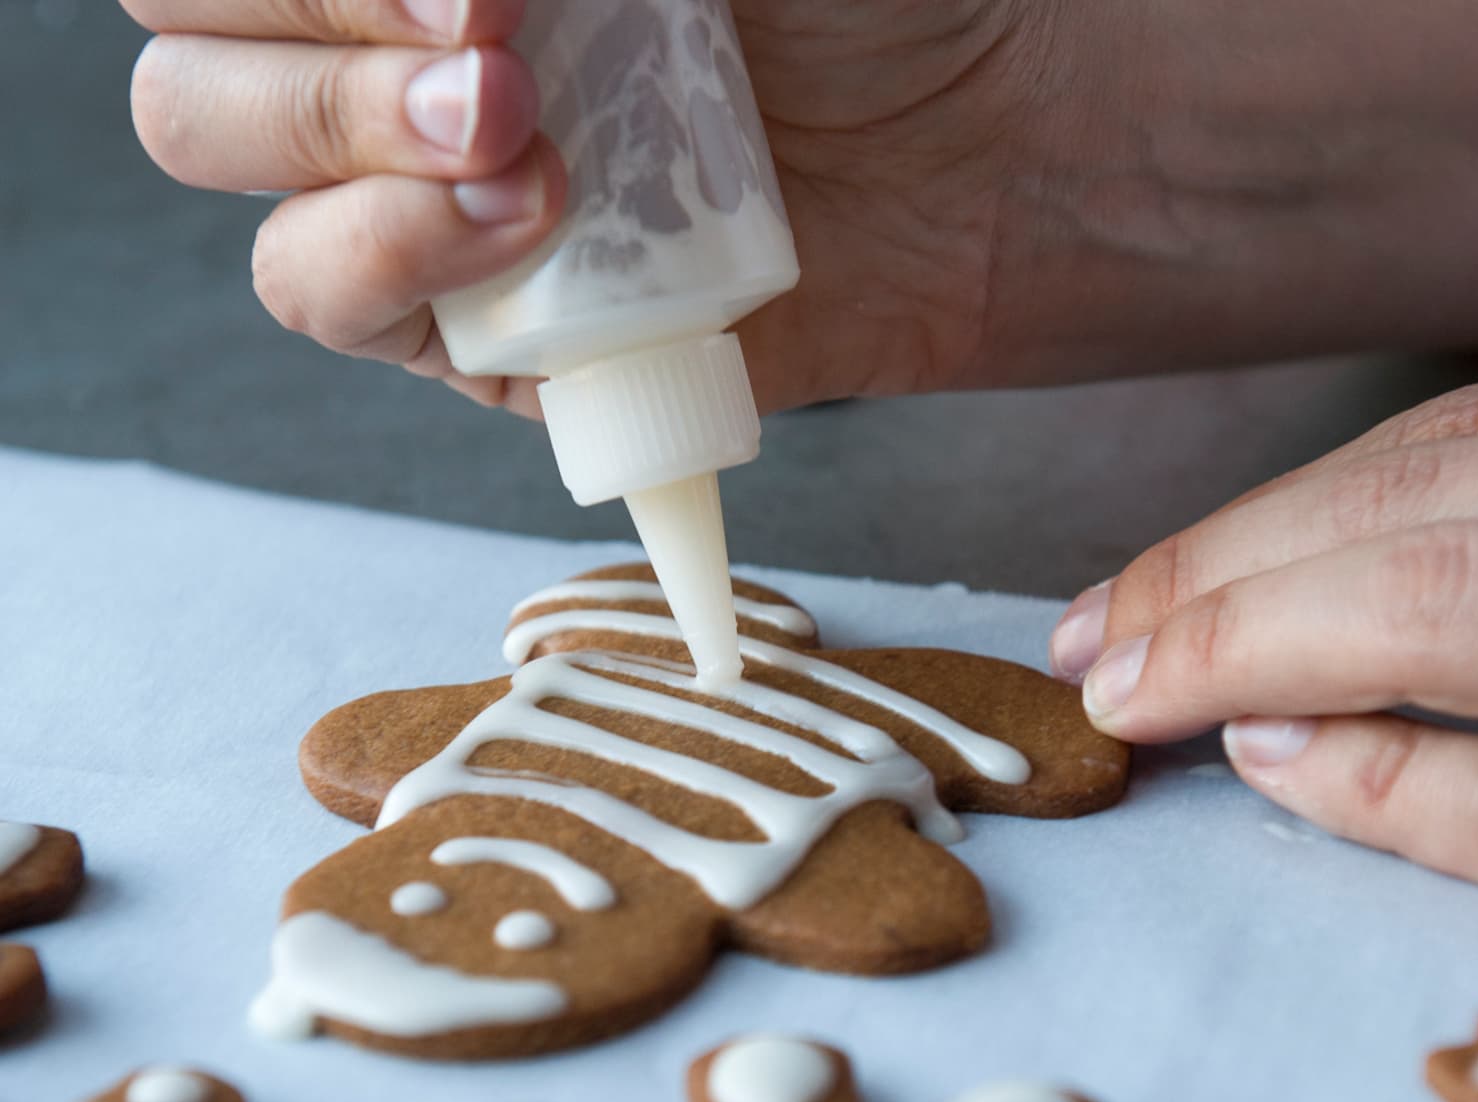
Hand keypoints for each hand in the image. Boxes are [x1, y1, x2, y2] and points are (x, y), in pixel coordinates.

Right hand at [124, 1, 1477, 414]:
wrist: (975, 142)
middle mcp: (394, 87)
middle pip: (192, 95)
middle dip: (310, 78)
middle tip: (494, 65)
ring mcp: (437, 230)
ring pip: (274, 240)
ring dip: (356, 192)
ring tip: (528, 173)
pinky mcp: (506, 351)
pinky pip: (383, 337)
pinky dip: (418, 285)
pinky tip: (535, 240)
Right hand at [1049, 381, 1477, 887]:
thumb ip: (1435, 803)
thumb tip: (1262, 749)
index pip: (1392, 606)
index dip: (1227, 652)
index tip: (1121, 703)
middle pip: (1364, 507)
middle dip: (1199, 580)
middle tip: (1089, 647)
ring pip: (1384, 453)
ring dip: (1241, 530)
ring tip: (1139, 598)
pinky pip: (1428, 430)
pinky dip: (1319, 490)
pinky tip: (1253, 539)